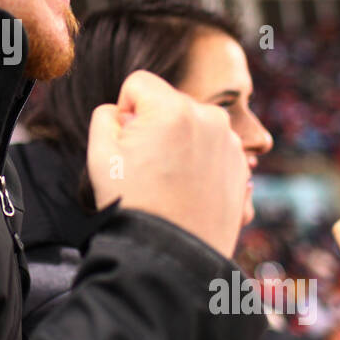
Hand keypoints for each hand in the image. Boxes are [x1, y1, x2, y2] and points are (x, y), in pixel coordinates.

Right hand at [87, 69, 248, 257]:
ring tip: (168, 181)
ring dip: (178, 142)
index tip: (126, 142)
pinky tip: (187, 189)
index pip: (139, 84)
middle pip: (168, 102)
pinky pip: (212, 147)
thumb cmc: (133, 205)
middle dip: (154, 125)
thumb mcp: (100, 155)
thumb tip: (123, 111)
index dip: (124, 110)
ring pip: (192, 124)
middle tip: (146, 167)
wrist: (173, 256)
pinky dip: (199, 160)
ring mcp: (229, 142)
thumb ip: (105, 116)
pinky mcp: (240, 165)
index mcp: (172, 109)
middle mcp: (208, 117)